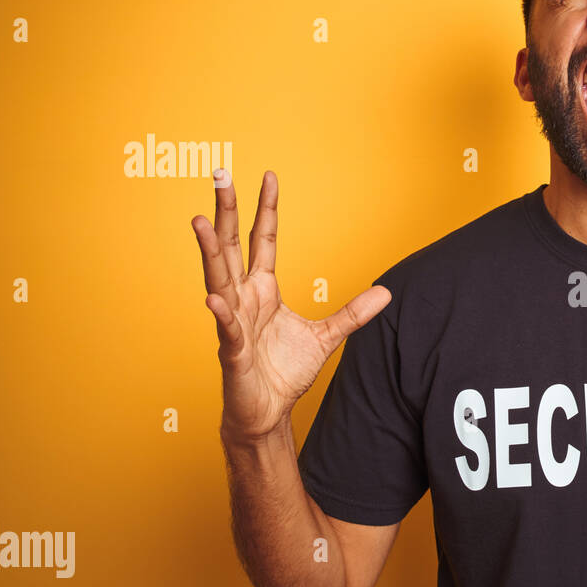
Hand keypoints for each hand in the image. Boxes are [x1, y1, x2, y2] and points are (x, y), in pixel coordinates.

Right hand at [191, 169, 391, 441]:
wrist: (268, 413)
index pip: (262, 240)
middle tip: (220, 173)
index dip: (264, 209)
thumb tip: (386, 292)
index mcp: (262, 290)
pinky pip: (226, 329)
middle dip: (226, 211)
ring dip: (209, 251)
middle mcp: (243, 299)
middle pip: (231, 247)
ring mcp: (233, 322)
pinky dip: (221, 313)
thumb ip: (353, 313)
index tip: (268, 177)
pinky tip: (215, 297)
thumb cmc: (284, 373)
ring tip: (200, 221)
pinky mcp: (232, 352)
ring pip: (218, 279)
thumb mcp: (327, 337)